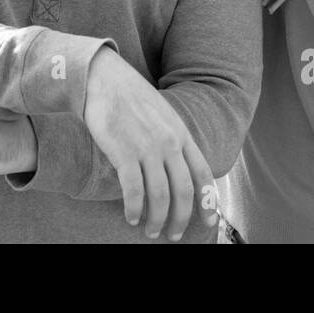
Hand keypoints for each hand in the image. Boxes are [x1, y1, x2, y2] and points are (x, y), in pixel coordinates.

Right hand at [83, 47, 214, 241]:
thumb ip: (173, 138)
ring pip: (161, 196)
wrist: (104, 77)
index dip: (208, 202)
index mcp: (181, 134)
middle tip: (172, 235)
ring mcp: (148, 148)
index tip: (209, 222)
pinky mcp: (124, 152)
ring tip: (150, 230)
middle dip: (180, 219)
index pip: (203, 174)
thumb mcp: (163, 114)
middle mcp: (169, 143)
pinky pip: (134, 190)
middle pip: (184, 192)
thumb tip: (177, 166)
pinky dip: (134, 208)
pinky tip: (130, 216)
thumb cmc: (130, 96)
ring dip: (157, 220)